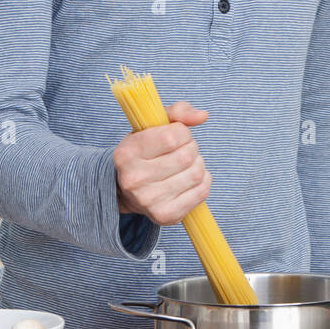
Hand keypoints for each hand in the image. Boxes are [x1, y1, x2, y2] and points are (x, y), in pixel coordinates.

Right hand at [114, 101, 211, 225]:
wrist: (126, 190)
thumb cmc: (144, 152)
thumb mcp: (151, 126)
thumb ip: (177, 112)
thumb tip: (202, 115)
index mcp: (126, 153)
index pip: (173, 136)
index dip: (182, 132)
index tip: (175, 135)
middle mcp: (133, 179)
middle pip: (187, 155)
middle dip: (191, 148)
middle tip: (181, 151)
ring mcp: (148, 201)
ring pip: (197, 173)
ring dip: (198, 164)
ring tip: (185, 165)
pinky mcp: (164, 216)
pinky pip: (202, 192)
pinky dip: (204, 181)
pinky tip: (190, 179)